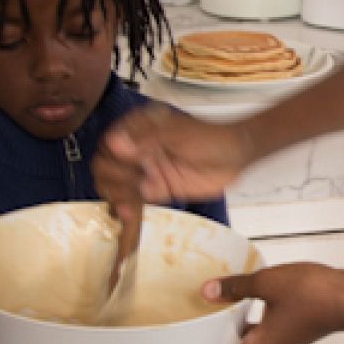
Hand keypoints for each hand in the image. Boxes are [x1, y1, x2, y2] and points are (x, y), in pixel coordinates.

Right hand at [98, 107, 252, 211]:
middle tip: (126, 185)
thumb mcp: (178, 135)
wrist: (236, 157)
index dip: (110, 156)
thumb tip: (114, 143)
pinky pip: (134, 199)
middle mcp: (138, 150)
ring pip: (116, 184)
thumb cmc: (210, 138)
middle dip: (111, 177)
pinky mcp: (157, 189)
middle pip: (107, 165)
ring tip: (125, 205)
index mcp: (139, 129)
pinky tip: (127, 214)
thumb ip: (147, 140)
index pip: (109, 143)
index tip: (122, 162)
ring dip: (116, 195)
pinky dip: (127, 206)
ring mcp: (146, 170)